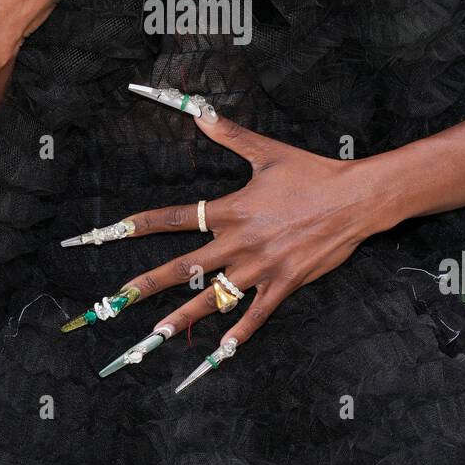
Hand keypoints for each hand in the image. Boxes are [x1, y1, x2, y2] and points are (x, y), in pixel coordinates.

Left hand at [59, 88, 399, 388]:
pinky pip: (255, 315)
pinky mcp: (283, 285)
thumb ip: (229, 134)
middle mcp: (239, 242)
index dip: (139, 225)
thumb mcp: (267, 151)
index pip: (176, 217)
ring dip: (180, 319)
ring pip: (212, 298)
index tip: (109, 232)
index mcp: (231, 210)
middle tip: (116, 301)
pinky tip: (218, 352)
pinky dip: (236, 335)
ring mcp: (260, 268)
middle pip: (183, 267)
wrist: (355, 200)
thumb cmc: (312, 174)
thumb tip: (199, 112)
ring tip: (154, 336)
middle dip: (146, 285)